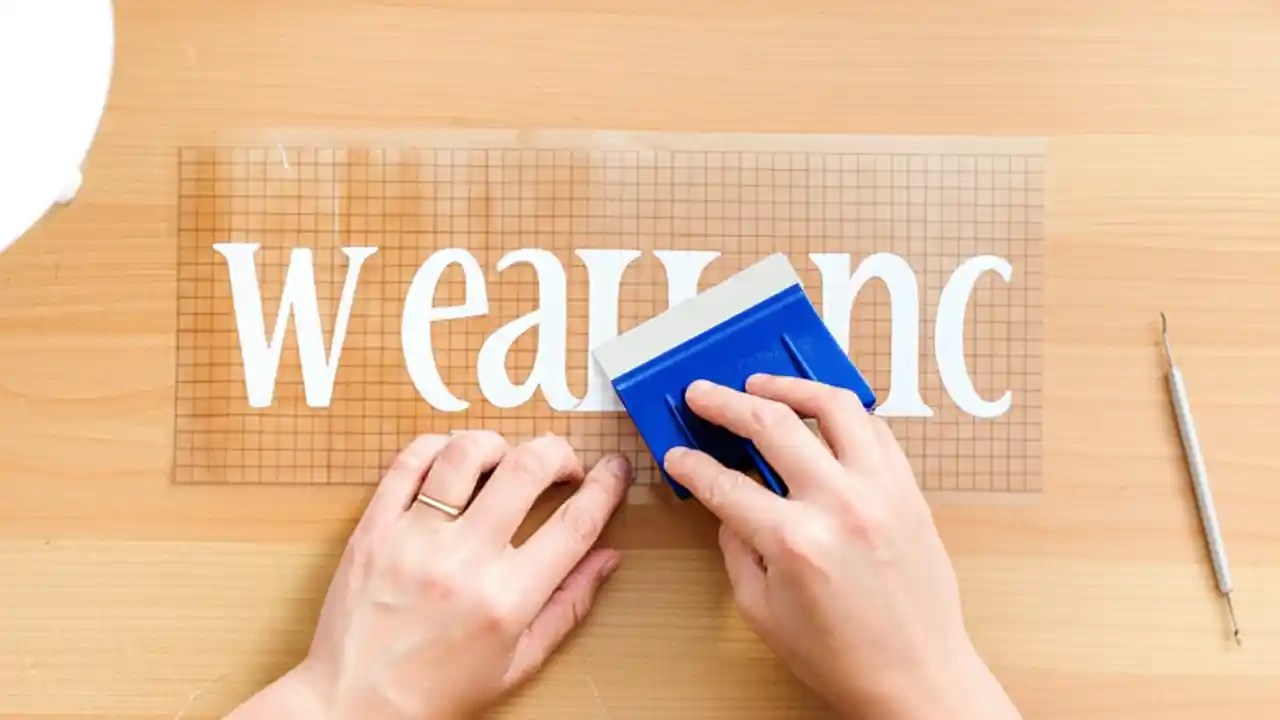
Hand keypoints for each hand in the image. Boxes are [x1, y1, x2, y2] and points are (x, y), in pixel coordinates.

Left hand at [231, 432, 631, 719]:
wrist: (355, 706)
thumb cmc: (438, 691)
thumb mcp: (518, 663)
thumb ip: (568, 607)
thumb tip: (607, 558)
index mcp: (508, 600)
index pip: (575, 524)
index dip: (606, 487)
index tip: (615, 470)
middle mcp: (464, 562)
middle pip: (528, 469)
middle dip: (559, 453)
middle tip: (562, 464)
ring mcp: (414, 540)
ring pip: (466, 453)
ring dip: (497, 444)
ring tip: (503, 460)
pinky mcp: (374, 529)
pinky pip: (408, 464)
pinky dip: (438, 448)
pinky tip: (452, 462)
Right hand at [664, 376, 1020, 719]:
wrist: (918, 677)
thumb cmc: (842, 657)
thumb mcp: (762, 612)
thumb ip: (737, 550)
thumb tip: (730, 506)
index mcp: (795, 542)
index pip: (726, 484)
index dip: (693, 465)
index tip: (678, 454)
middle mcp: (840, 505)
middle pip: (771, 424)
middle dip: (725, 403)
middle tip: (703, 393)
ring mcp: (880, 491)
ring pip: (833, 406)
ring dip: (789, 387)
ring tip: (760, 385)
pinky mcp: (908, 490)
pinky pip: (874, 430)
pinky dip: (842, 413)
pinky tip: (819, 414)